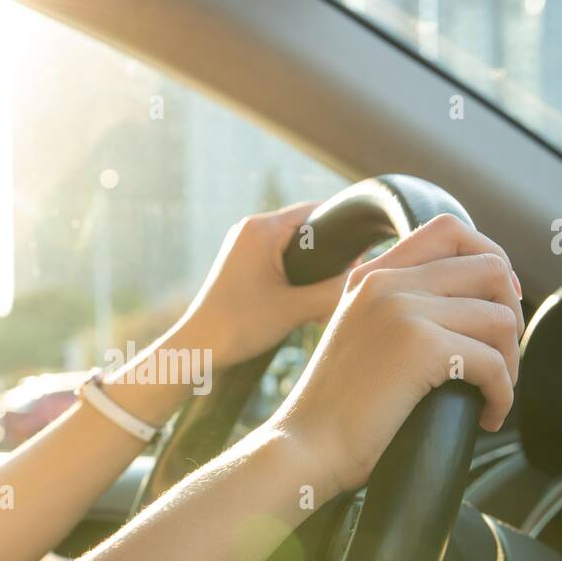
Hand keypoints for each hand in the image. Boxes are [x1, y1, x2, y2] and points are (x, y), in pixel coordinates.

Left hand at [175, 202, 348, 368]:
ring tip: (322, 305)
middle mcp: (251, 230)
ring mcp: (244, 247)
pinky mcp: (242, 266)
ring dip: (313, 275)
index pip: (318, 212)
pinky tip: (305, 309)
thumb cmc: (238, 326)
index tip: (361, 262)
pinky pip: (280, 263)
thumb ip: (333, 291)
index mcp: (262, 229)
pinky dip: (296, 281)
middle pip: (307, 232)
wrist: (195, 348)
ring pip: (295, 251)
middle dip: (328, 261)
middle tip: (342, 289)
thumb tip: (366, 280)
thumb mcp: (295, 309)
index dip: (344, 234)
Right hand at [266, 214, 524, 494]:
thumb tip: (473, 307)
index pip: (450, 229)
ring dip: (511, 362)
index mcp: (370, 276)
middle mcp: (386, 282)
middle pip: (490, 265)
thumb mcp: (361, 339)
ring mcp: (402, 310)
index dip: (490, 259)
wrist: (304, 447)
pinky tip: (486, 416)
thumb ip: (398, 311)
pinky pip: (494, 363)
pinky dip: (502, 394)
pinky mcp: (420, 347)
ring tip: (493, 393)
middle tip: (503, 355)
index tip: (498, 302)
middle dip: (513, 310)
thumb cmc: (336, 411)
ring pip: (500, 318)